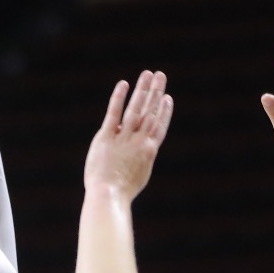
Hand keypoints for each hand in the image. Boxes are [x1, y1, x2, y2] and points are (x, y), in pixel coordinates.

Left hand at [84, 70, 174, 199]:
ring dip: (143, 90)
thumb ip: (141, 159)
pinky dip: (119, 98)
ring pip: (135, 109)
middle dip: (156, 92)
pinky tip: (124, 85)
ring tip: (148, 74)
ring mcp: (123, 138)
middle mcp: (139, 142)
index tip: (167, 98)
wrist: (109, 197)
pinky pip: (114, 114)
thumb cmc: (121, 192)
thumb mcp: (138, 176)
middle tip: (160, 75)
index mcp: (149, 151)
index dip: (165, 111)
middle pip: (150, 112)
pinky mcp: (106, 138)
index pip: (159, 126)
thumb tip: (143, 151)